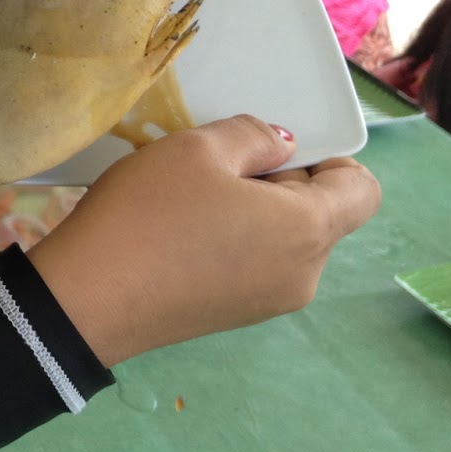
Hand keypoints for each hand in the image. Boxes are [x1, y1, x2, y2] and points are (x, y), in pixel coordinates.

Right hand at [26, 115, 379, 368]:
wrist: (88, 298)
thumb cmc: (149, 215)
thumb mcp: (195, 149)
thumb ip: (252, 134)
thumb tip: (280, 145)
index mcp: (308, 230)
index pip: (362, 190)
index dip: (329, 157)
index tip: (271, 147)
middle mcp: (304, 274)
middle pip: (320, 214)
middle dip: (279, 182)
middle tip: (215, 166)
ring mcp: (269, 302)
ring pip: (283, 239)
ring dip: (251, 211)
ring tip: (189, 199)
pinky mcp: (234, 316)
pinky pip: (254, 264)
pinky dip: (232, 240)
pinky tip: (178, 232)